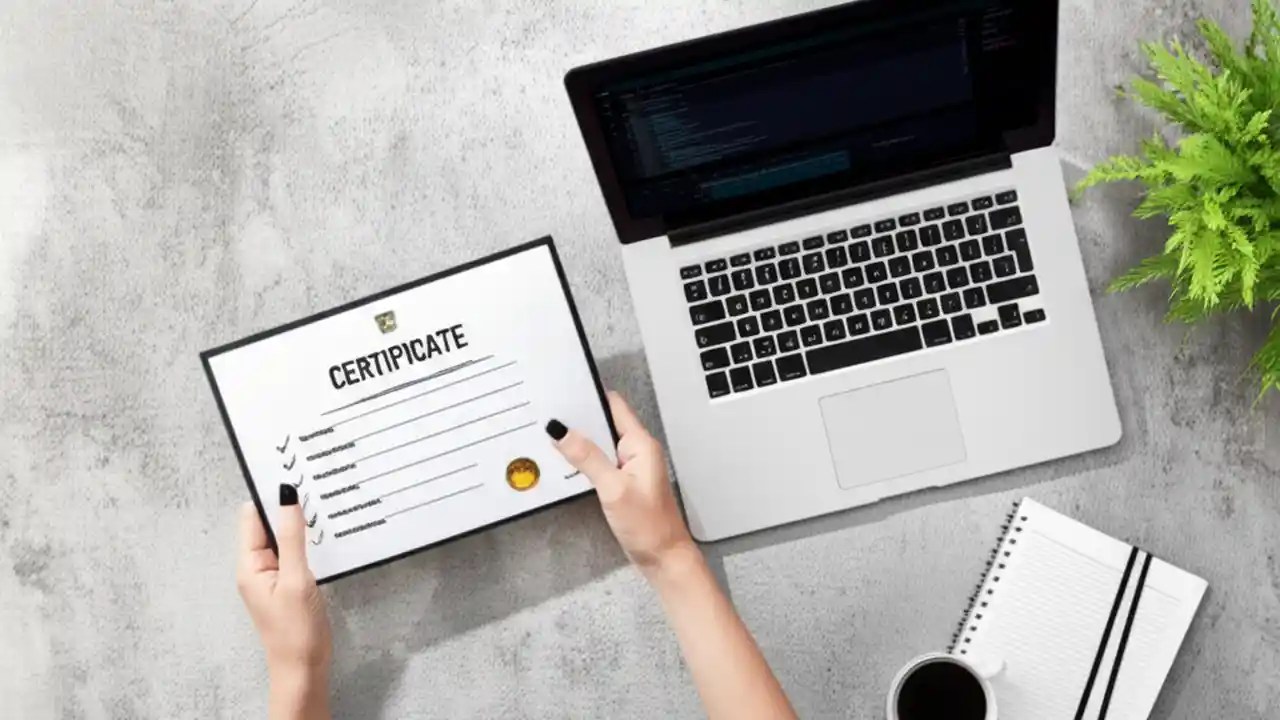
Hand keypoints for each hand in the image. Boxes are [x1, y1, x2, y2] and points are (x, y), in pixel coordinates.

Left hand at [237, 489, 331, 718]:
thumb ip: (293, 535)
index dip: (269, 496)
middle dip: (287, 507)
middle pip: (268, 525)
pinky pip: (294, 554)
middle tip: (312, 483)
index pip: (253, 517)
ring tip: (321, 505)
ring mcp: (273, 577)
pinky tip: (323, 536)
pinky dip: (306, 543)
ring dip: (299, 525)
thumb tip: (286, 496)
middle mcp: (257, 568)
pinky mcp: (289, 585)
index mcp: (249, 565)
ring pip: (284, 539)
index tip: (291, 472)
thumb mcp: (296, 577)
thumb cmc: (296, 630)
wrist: (304, 669)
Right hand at [549, 391, 696, 577]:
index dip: (589, 395)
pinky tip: (566, 463)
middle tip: (548, 414)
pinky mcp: (623, 482)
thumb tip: (561, 431)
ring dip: (580, 440)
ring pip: (601, 443)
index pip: (614, 406)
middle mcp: (637, 450)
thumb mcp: (613, 489)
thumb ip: (588, 458)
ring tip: (550, 435)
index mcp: (640, 444)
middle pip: (605, 422)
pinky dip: (584, 460)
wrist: (664, 558)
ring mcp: (630, 467)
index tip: (563, 391)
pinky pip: (601, 462)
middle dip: (579, 418)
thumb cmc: (648, 526)